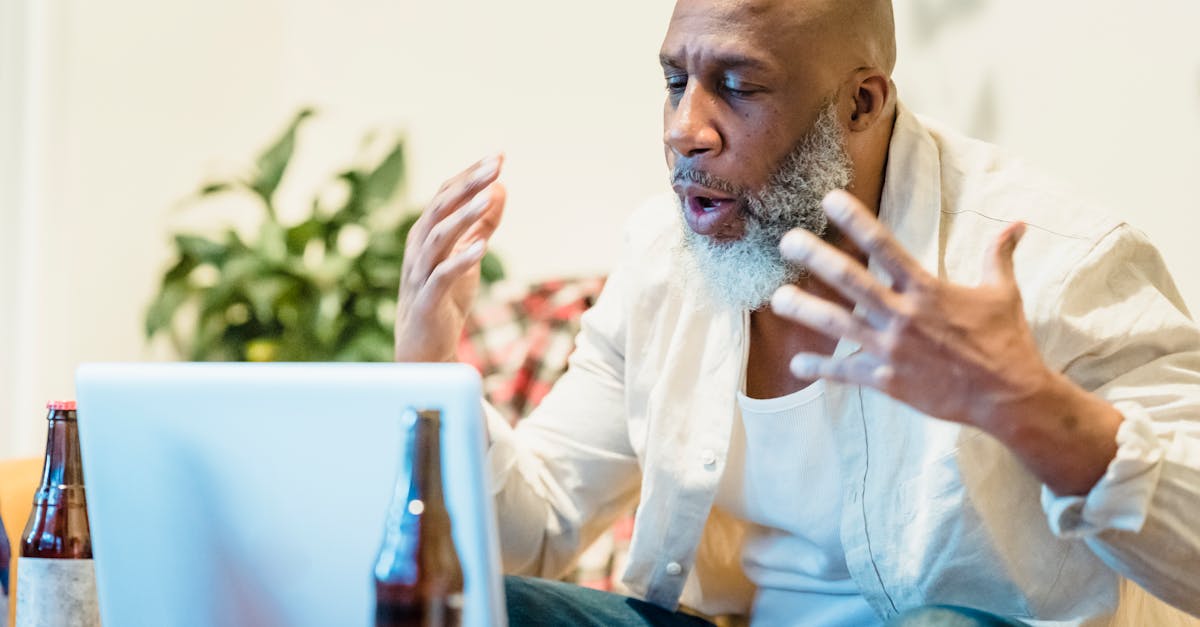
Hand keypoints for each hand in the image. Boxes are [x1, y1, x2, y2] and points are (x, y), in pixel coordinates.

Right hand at [394, 154, 504, 362]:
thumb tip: (501, 188)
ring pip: (439, 237)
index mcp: (425, 234)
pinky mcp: (428, 299)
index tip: (497, 157)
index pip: (445, 195)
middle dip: (468, 185)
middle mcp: (418, 248)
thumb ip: (482, 224)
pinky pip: (442, 275)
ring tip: (488, 197)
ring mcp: (419, 273)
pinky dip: (462, 260)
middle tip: (495, 166)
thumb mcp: (468, 255)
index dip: (469, 175)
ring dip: (464, 215)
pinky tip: (482, 247)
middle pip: (440, 208)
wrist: (424, 350)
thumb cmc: (445, 298)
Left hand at [769, 189, 1048, 432]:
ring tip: (777, 299)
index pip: (885, 247)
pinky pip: (847, 373)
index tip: (830, 200)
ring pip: (839, 325)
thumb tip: (1017, 224)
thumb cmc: (1007, 342)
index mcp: (927, 289)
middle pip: (851, 281)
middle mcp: (904, 316)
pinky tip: (798, 364)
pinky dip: (821, 368)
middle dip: (816, 258)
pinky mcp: (889, 381)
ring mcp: (892, 350)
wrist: (1010, 397)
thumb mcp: (1004, 293)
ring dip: (806, 311)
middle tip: (787, 241)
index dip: (856, 221)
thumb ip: (998, 256)